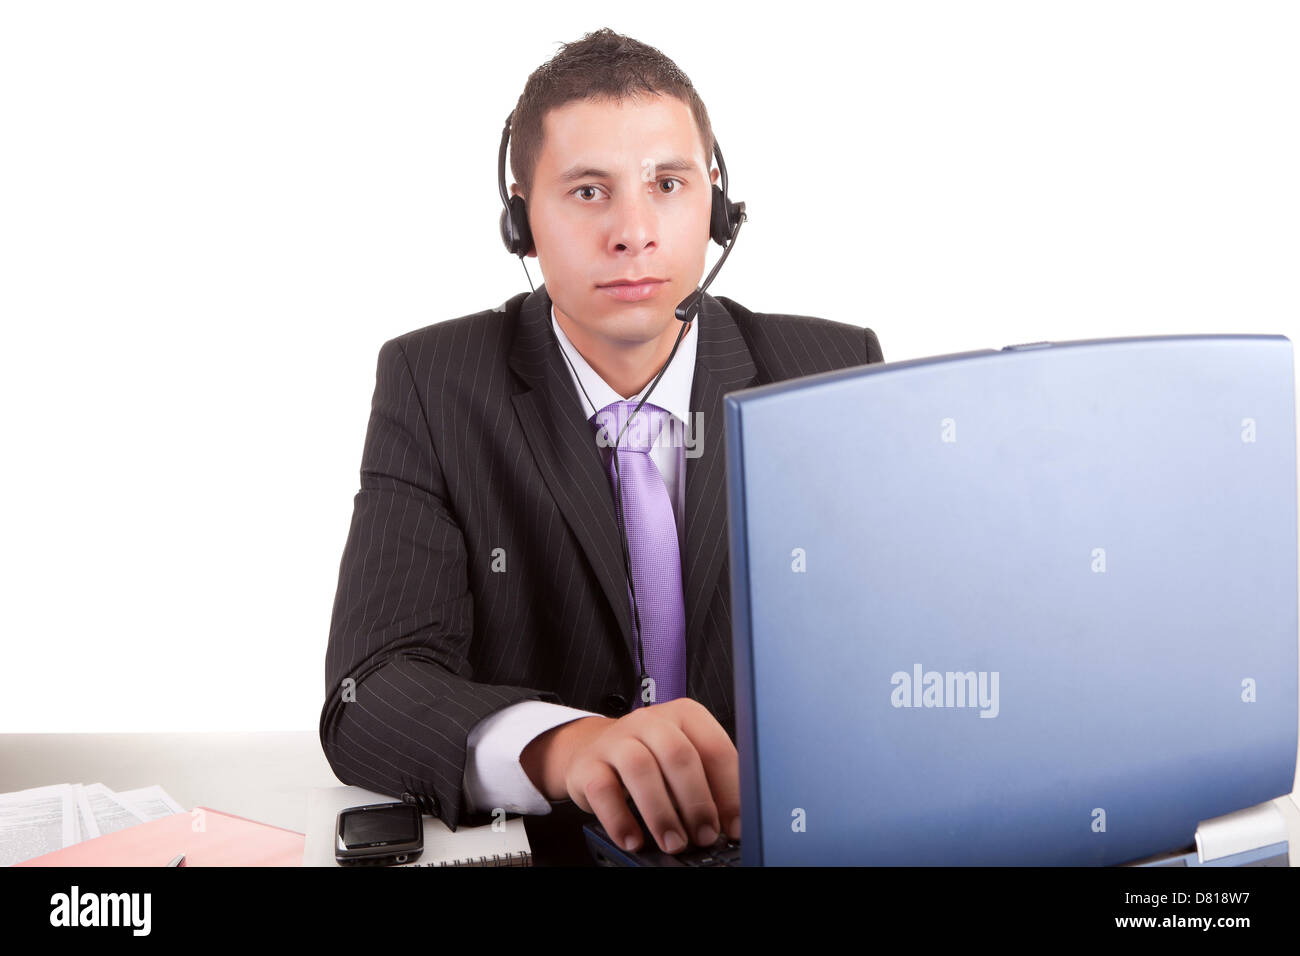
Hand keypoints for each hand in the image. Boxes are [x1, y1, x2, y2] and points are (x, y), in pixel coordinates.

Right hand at [520, 698, 740, 854]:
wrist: (592, 748)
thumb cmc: (650, 758)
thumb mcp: (683, 760)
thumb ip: (708, 782)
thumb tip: (731, 824)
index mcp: (684, 715)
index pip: (714, 747)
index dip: (729, 790)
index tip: (735, 825)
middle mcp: (650, 721)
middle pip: (678, 755)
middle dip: (696, 801)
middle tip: (705, 836)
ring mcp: (616, 740)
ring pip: (640, 768)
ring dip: (661, 813)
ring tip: (674, 843)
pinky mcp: (588, 764)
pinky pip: (602, 790)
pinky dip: (620, 820)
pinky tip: (634, 840)